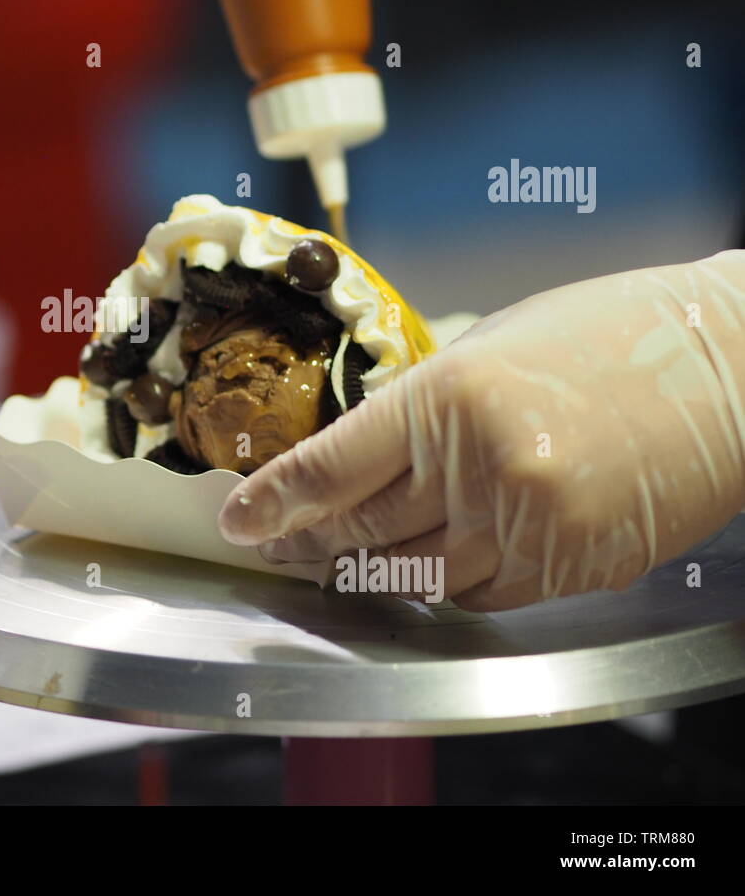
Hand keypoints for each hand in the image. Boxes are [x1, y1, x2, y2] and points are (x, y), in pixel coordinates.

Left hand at [217, 252, 744, 609]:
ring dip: (366, 573)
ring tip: (334, 561)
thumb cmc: (608, 336)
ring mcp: (530, 527)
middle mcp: (481, 470)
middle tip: (273, 543)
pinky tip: (427, 564)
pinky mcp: (572, 568)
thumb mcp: (490, 348)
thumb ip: (419, 410)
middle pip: (361, 533)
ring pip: (414, 577)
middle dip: (305, 542)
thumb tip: (353, 460)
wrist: (728, 363)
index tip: (236, 522)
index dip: (271, 503)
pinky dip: (444, 584)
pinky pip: (479, 595)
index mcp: (449, 397)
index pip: (329, 470)